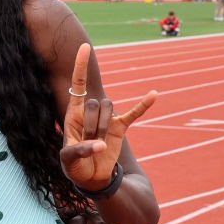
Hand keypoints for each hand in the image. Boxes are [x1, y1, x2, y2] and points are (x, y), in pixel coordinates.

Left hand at [60, 43, 156, 189]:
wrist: (90, 177)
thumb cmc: (74, 166)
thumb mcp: (68, 160)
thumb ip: (79, 151)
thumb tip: (101, 146)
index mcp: (73, 113)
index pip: (77, 83)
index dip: (79, 65)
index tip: (84, 46)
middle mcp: (90, 112)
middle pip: (95, 102)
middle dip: (92, 123)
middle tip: (88, 141)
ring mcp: (107, 118)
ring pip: (109, 108)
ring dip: (103, 127)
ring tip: (97, 144)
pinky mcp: (121, 128)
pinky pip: (134, 114)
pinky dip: (144, 104)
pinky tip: (155, 93)